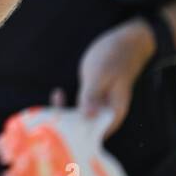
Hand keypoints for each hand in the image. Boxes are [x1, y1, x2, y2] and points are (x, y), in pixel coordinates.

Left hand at [57, 20, 155, 138]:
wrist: (125, 40)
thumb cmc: (115, 55)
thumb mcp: (100, 74)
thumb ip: (92, 95)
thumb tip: (85, 117)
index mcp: (115, 111)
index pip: (97, 133)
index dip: (79, 134)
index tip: (61, 128)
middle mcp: (107, 111)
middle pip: (86, 127)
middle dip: (68, 125)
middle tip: (51, 116)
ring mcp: (99, 104)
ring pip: (80, 117)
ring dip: (66, 114)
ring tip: (53, 103)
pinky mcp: (92, 95)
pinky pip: (79, 105)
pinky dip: (69, 103)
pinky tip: (57, 94)